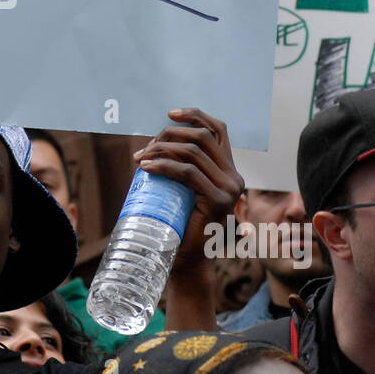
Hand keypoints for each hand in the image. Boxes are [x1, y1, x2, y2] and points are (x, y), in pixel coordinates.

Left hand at [132, 108, 244, 272]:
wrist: (186, 260)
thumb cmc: (179, 223)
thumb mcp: (181, 188)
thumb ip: (180, 167)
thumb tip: (153, 142)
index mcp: (229, 170)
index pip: (218, 130)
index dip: (195, 115)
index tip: (169, 113)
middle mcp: (235, 177)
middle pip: (202, 137)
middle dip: (170, 135)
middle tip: (145, 147)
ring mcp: (229, 189)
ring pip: (193, 152)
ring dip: (161, 149)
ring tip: (140, 158)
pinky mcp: (218, 201)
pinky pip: (188, 173)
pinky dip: (164, 166)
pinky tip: (146, 167)